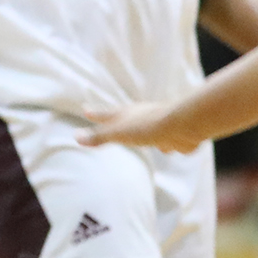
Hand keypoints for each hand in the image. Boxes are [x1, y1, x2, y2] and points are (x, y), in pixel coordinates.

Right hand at [79, 103, 202, 153]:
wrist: (182, 127)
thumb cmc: (146, 127)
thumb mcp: (118, 133)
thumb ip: (99, 137)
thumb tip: (75, 137)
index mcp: (125, 114)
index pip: (104, 114)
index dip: (95, 114)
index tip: (85, 109)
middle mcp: (141, 116)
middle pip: (125, 118)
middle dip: (117, 119)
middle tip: (109, 118)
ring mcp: (158, 124)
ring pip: (146, 129)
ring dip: (142, 132)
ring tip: (140, 135)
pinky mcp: (174, 135)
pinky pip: (165, 141)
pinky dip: (165, 143)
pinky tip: (167, 148)